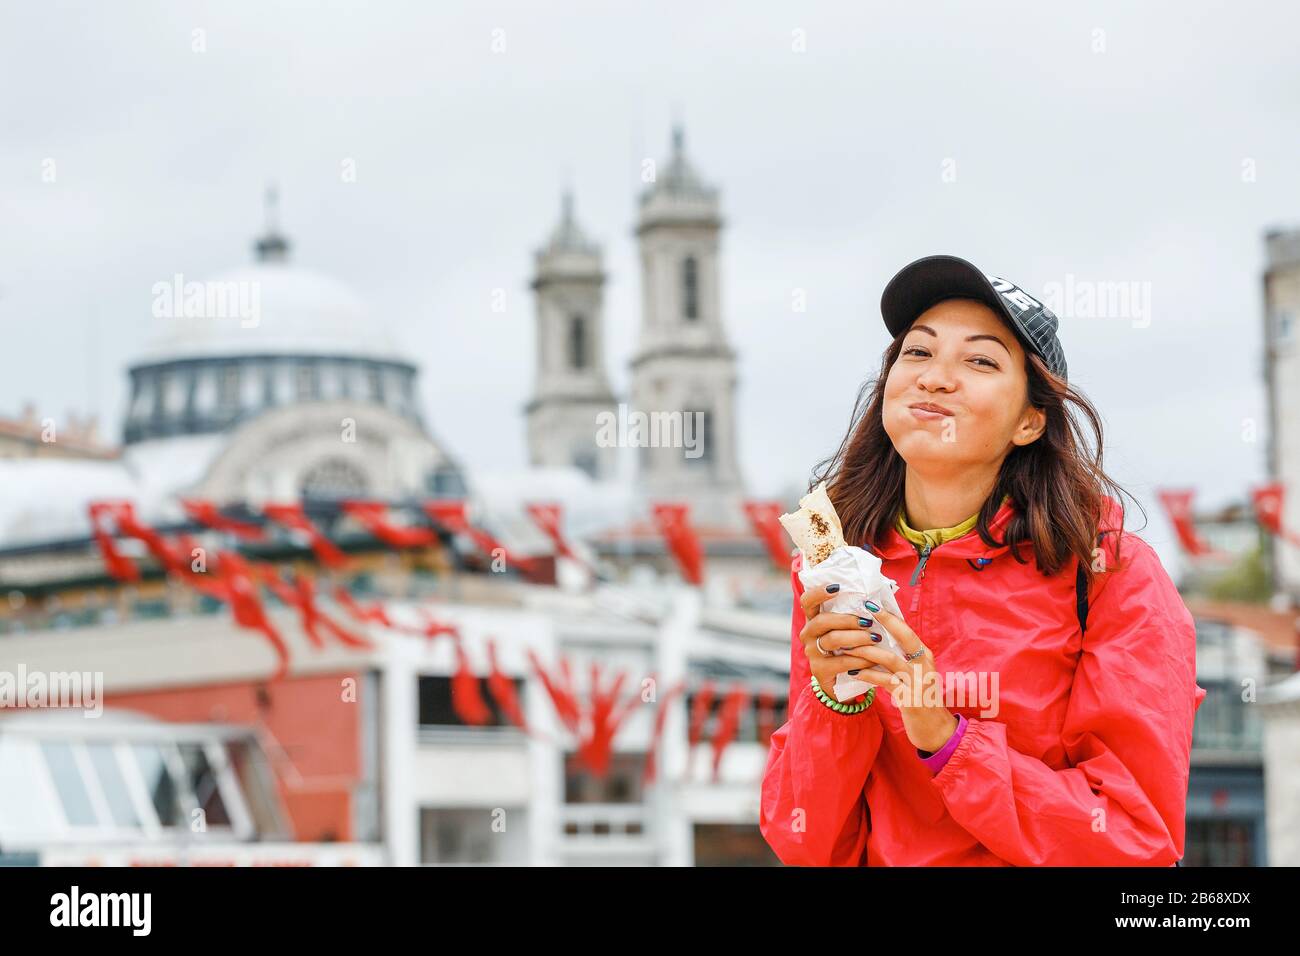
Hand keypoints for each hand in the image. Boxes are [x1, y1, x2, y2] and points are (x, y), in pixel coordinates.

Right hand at [797, 584, 886, 695]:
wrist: (841, 681)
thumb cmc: (849, 647)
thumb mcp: (848, 630)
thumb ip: (854, 614)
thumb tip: (874, 599)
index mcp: (813, 619)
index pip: (808, 601)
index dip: (818, 592)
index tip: (837, 587)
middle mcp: (808, 634)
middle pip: (822, 620)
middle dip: (847, 619)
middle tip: (868, 621)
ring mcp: (811, 652)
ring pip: (832, 639)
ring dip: (857, 637)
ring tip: (875, 638)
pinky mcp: (819, 670)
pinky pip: (841, 661)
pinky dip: (860, 659)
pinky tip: (873, 659)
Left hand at [834, 605, 958, 752]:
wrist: (935, 731)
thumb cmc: (920, 699)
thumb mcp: (914, 675)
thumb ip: (900, 658)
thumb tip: (876, 639)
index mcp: (926, 657)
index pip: (909, 631)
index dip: (891, 616)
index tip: (872, 604)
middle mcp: (925, 666)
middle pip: (905, 638)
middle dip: (884, 623)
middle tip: (861, 613)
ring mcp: (919, 683)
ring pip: (891, 659)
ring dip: (867, 651)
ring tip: (848, 645)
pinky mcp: (910, 699)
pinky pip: (886, 682)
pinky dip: (869, 674)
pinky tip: (854, 671)